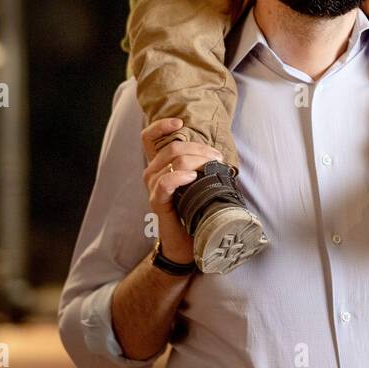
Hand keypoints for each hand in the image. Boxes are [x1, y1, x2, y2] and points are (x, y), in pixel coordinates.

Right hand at [141, 119, 221, 260]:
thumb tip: (219, 153)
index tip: (180, 122)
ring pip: (171, 161)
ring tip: (211, 166)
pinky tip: (192, 177)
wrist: (188, 245)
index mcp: (161, 166)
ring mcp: (153, 188)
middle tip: (217, 157)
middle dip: (198, 148)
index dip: (161, 126)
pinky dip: (178, 177)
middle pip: (171, 148)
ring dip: (195, 160)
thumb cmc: (195, 212)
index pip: (149, 138)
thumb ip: (201, 167)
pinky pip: (164, 183)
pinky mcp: (157, 203)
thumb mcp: (200, 184)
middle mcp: (153, 174)